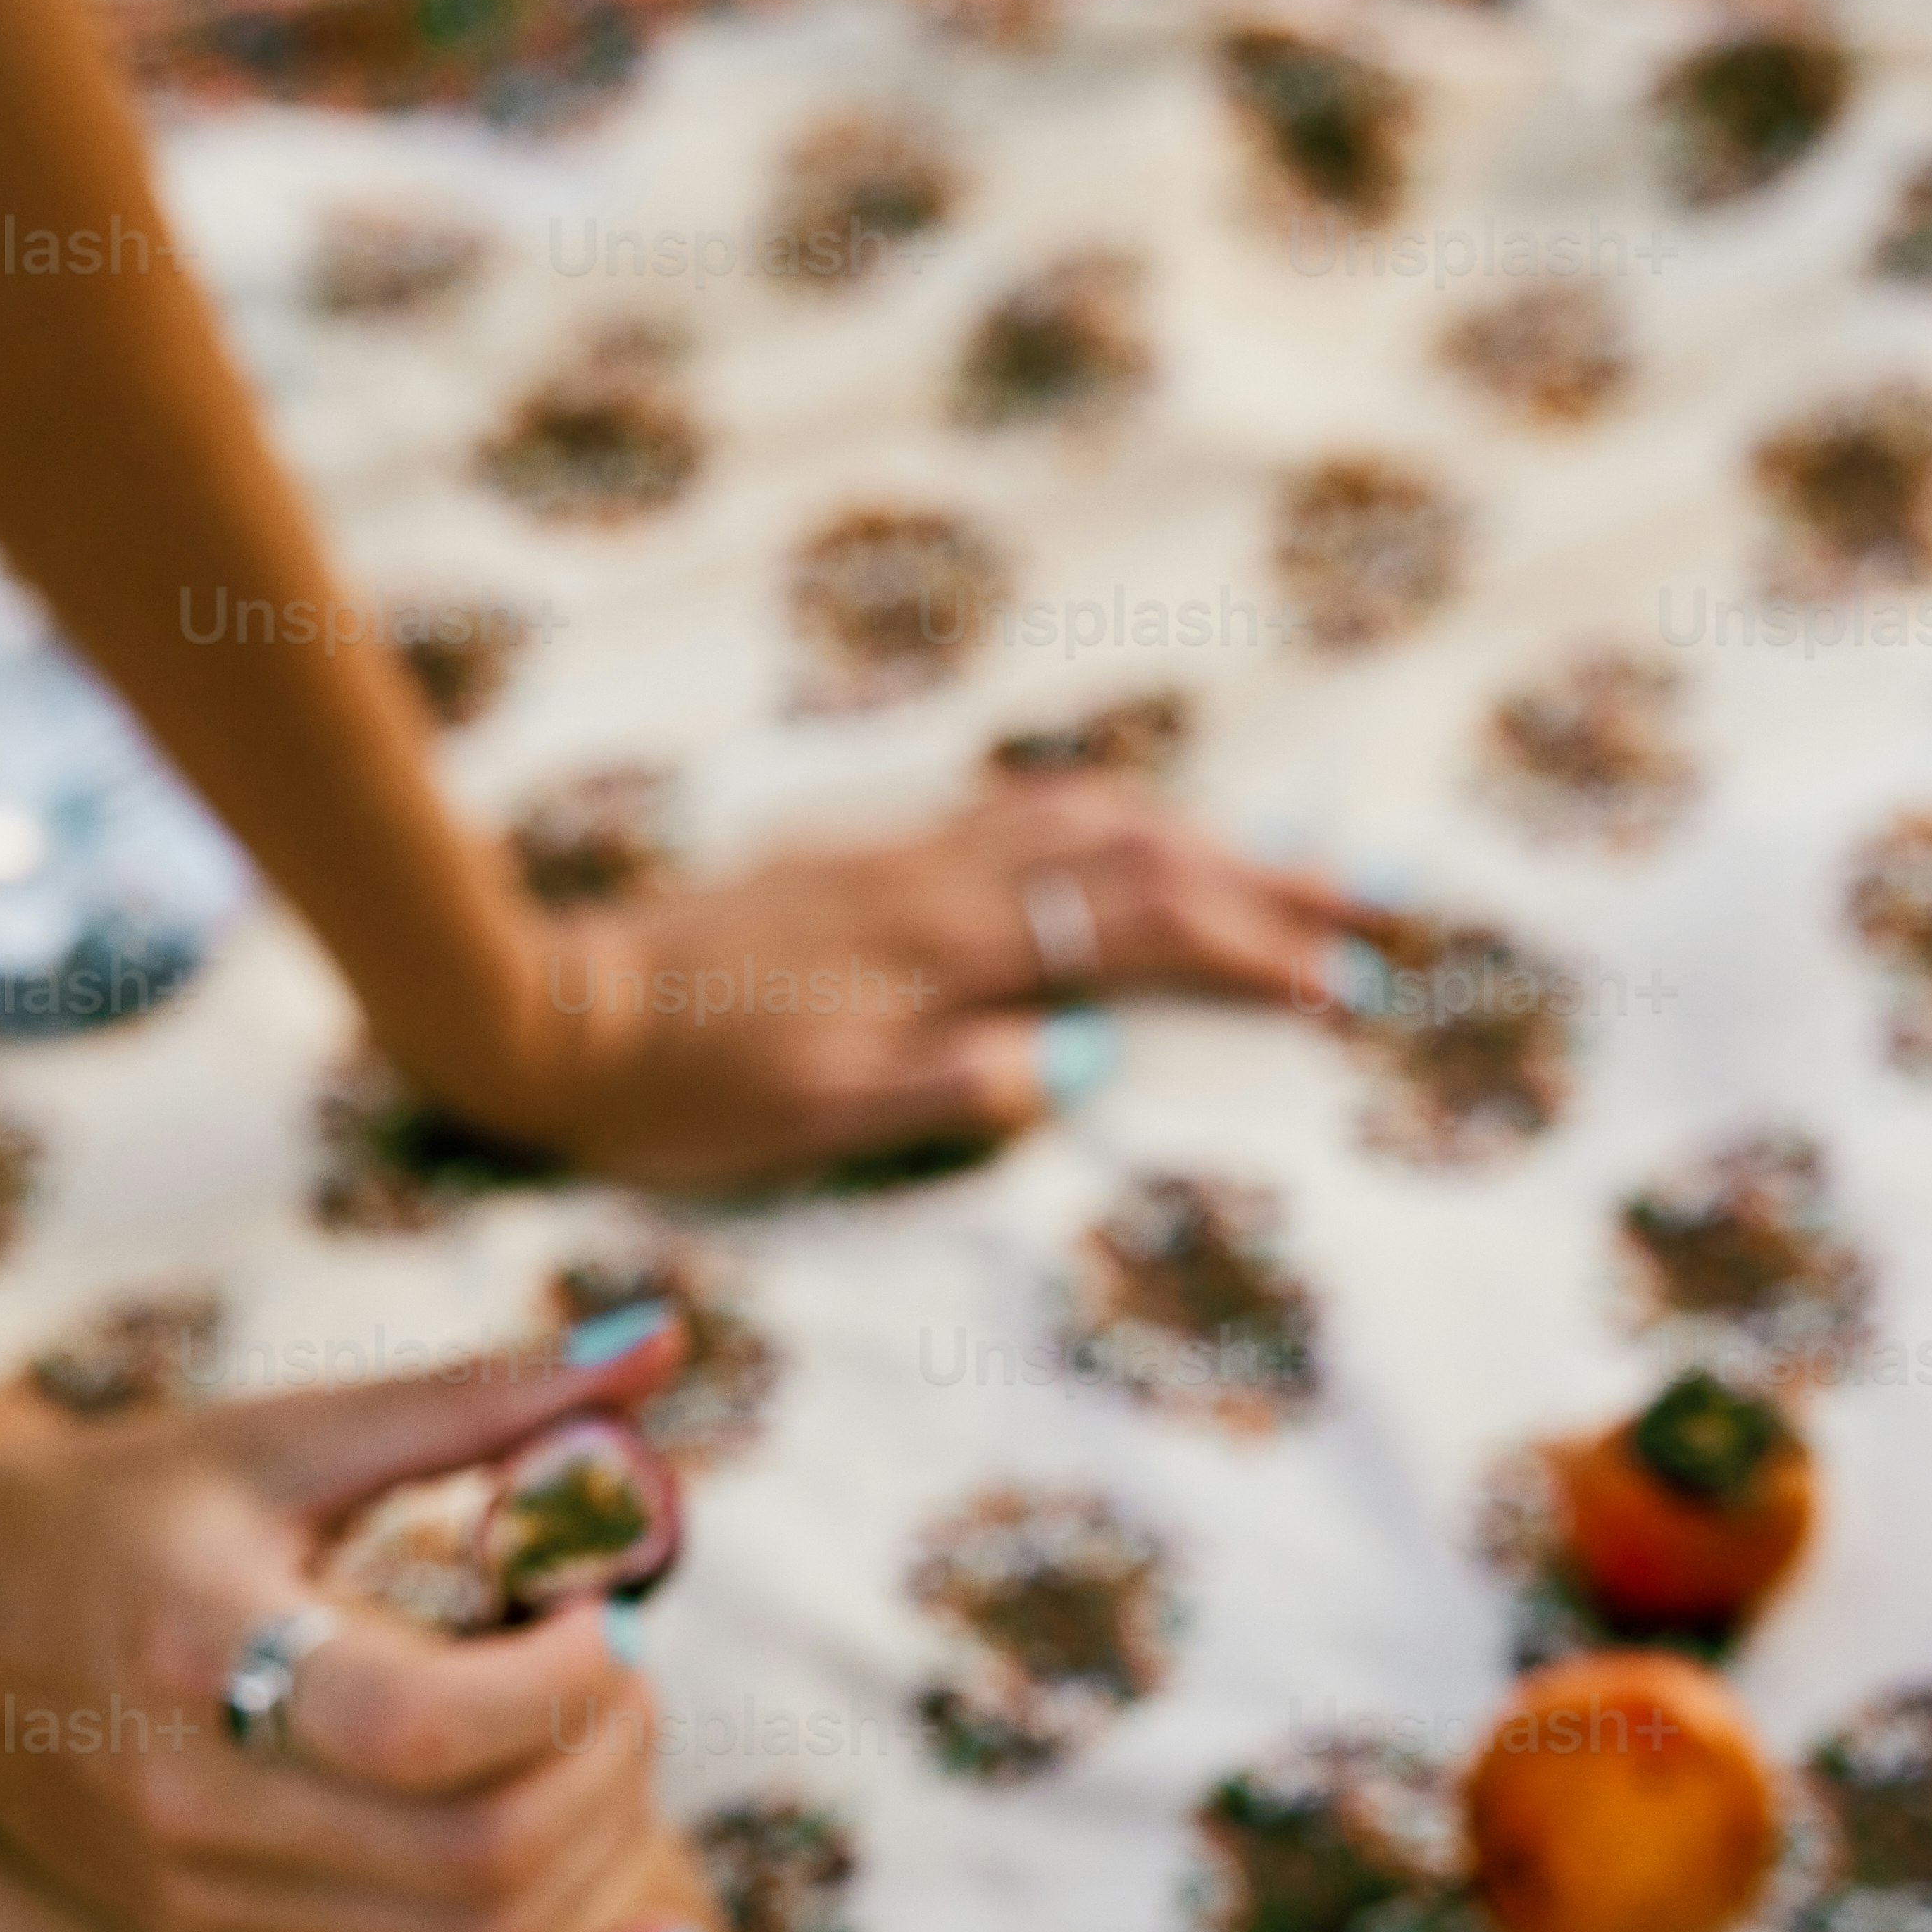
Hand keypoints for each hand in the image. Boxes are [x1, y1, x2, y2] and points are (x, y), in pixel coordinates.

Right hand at [0, 1327, 696, 1931]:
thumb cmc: (121, 1516)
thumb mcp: (278, 1435)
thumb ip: (474, 1397)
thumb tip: (659, 1337)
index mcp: (200, 1648)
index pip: (426, 1723)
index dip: (564, 1676)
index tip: (604, 1605)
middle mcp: (197, 1807)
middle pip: (479, 1847)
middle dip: (607, 1755)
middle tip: (624, 1672)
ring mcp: (212, 1911)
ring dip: (602, 1848)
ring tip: (606, 1748)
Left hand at [461, 785, 1373, 1190]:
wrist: (547, 1016)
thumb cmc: (672, 1092)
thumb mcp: (812, 1114)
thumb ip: (952, 1082)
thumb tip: (1085, 1069)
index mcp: (943, 944)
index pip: (1141, 929)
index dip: (1258, 956)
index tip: (1351, 997)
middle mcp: (937, 878)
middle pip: (1143, 851)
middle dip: (1273, 883)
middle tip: (1384, 916)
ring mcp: (902, 858)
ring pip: (1090, 816)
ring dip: (1206, 839)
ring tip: (1293, 868)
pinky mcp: (865, 862)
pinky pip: (1025, 818)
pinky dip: (1113, 824)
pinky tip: (1128, 841)